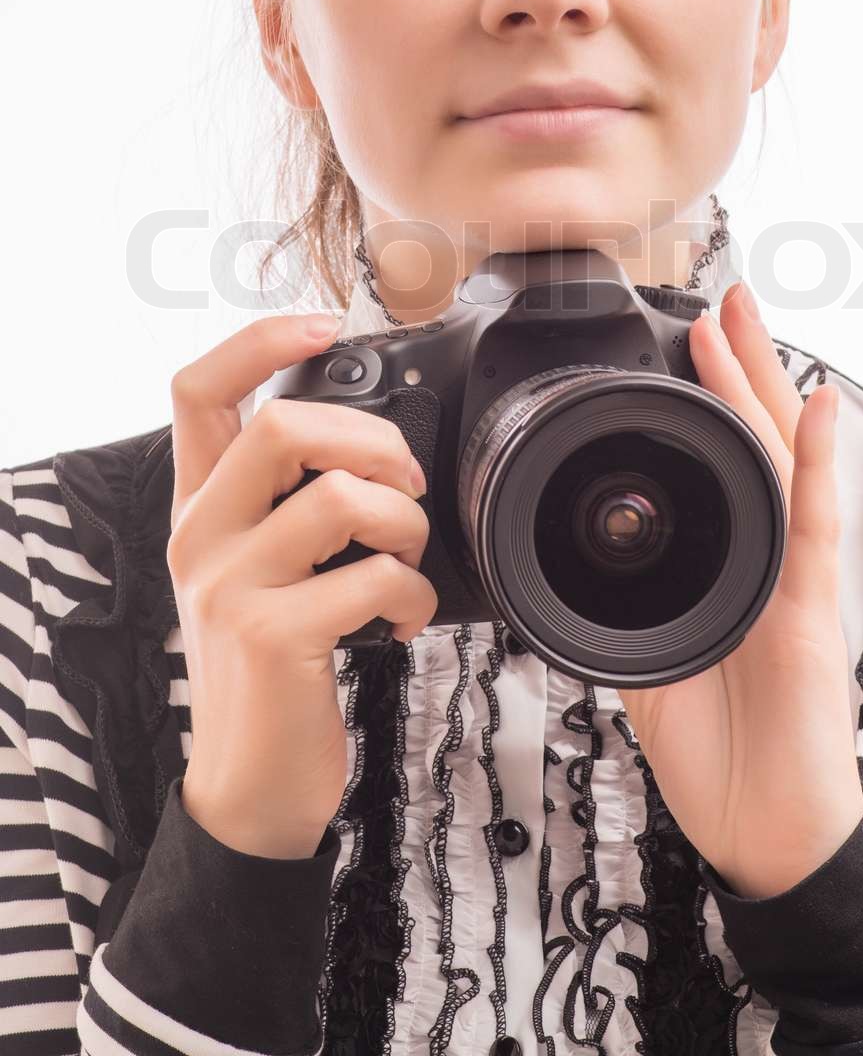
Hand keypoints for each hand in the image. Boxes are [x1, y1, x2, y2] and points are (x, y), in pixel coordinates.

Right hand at [167, 312, 435, 857]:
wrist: (252, 787)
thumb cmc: (273, 670)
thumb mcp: (257, 574)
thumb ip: (285, 506)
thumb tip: (366, 446)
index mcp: (200, 508)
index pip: (199, 390)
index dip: (260, 341)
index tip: (324, 326)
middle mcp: (201, 537)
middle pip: (284, 427)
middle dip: (375, 441)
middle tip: (405, 484)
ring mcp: (229, 586)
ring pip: (339, 496)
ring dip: (404, 523)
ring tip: (407, 560)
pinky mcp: (270, 636)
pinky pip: (370, 577)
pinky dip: (412, 594)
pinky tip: (404, 620)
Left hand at [619, 282, 862, 898]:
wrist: (763, 831)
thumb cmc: (719, 755)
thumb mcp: (652, 667)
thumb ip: (630, 617)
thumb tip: (581, 586)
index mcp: (728, 568)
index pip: (716, 468)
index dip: (705, 405)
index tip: (686, 343)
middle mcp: (765, 561)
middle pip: (750, 444)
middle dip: (734, 368)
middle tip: (719, 298)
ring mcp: (791, 580)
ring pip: (778, 463)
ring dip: (758, 388)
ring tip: (742, 320)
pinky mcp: (809, 612)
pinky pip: (814, 524)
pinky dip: (817, 462)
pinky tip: (814, 406)